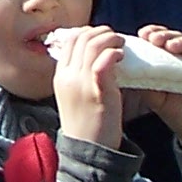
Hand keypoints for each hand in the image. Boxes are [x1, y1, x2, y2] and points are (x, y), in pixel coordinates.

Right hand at [52, 26, 125, 150]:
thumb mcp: (74, 96)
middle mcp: (67, 76)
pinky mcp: (97, 91)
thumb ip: (79, 76)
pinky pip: (103, 61)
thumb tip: (94, 58)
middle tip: (114, 37)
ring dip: (110, 39)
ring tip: (121, 44)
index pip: (69, 40)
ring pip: (92, 45)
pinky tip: (121, 55)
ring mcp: (81, 83)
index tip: (100, 35)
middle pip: (81, 39)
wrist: (88, 150)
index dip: (87, 32)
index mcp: (60, 76)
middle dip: (100, 32)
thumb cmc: (86, 124)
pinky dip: (113, 53)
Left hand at [131, 26, 181, 163]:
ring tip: (172, 47)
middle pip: (178, 36)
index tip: (142, 35)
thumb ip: (142, 81)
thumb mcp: (155, 96)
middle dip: (165, 35)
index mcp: (171, 58)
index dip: (153, 33)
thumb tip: (121, 67)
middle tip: (154, 40)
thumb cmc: (175, 112)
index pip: (162, 38)